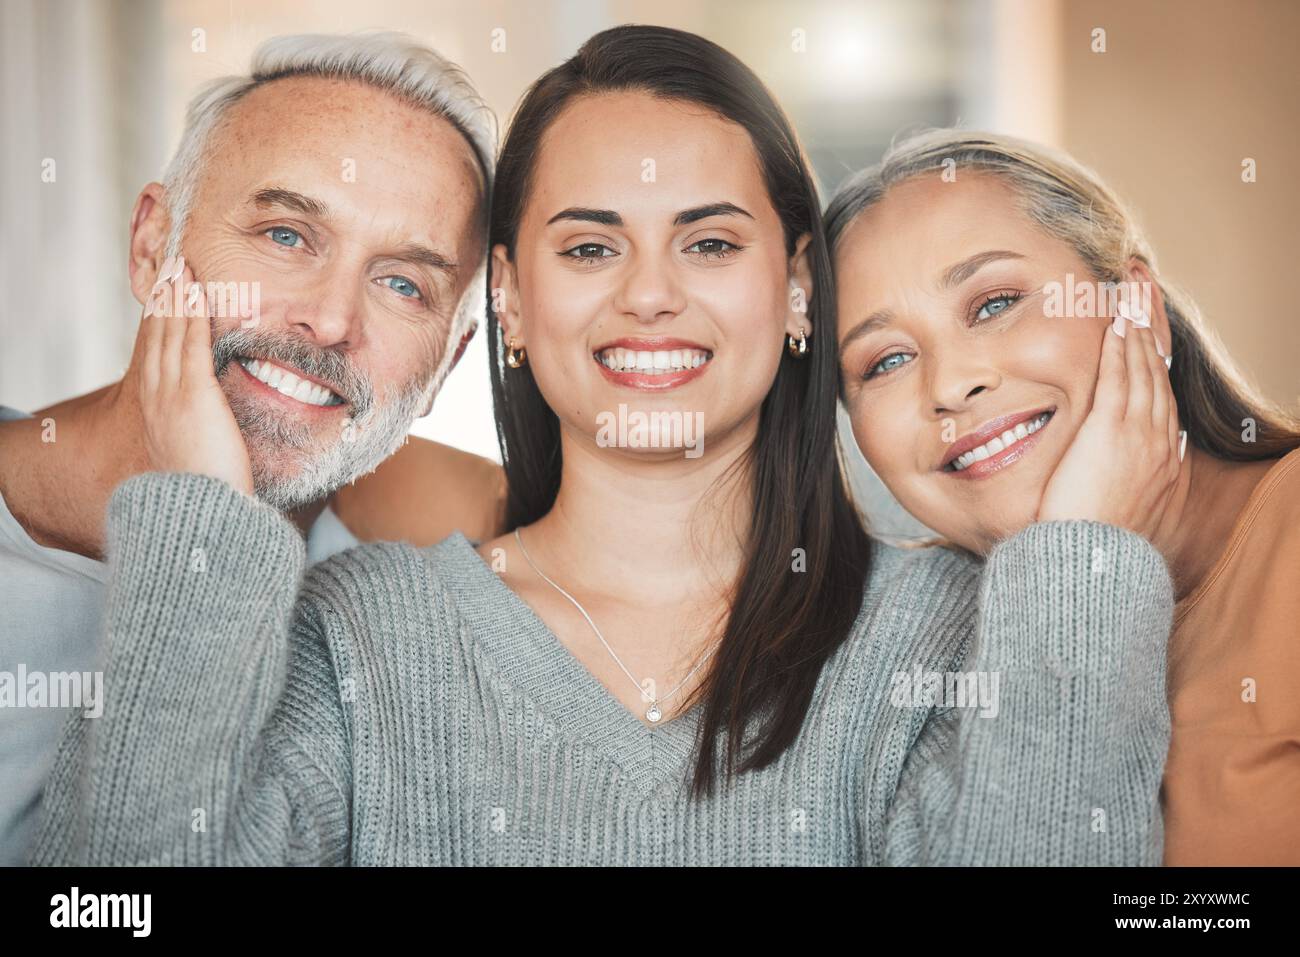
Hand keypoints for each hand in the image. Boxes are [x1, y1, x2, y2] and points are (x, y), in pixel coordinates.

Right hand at [129, 256, 253, 495]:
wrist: (202, 513)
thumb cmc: (209, 491)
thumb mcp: (200, 454)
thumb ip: (205, 431)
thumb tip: (217, 425)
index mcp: (158, 409)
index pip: (156, 353)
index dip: (160, 319)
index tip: (166, 293)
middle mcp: (158, 396)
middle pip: (158, 334)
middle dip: (164, 298)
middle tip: (169, 264)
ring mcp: (173, 394)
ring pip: (171, 332)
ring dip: (176, 295)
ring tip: (180, 264)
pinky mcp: (194, 395)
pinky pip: (191, 343)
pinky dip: (191, 313)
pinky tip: (195, 290)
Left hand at [1036, 311, 1182, 538]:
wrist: (1094, 561)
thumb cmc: (1098, 545)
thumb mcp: (1128, 514)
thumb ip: (1135, 489)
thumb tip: (1136, 480)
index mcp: (1165, 462)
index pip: (1162, 401)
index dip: (1154, 367)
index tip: (1148, 341)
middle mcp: (1160, 442)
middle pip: (1157, 377)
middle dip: (1150, 335)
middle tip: (1144, 303)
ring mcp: (1140, 434)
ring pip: (1142, 371)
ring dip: (1137, 331)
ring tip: (1131, 301)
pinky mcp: (1113, 429)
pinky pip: (1120, 377)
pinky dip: (1121, 347)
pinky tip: (1118, 323)